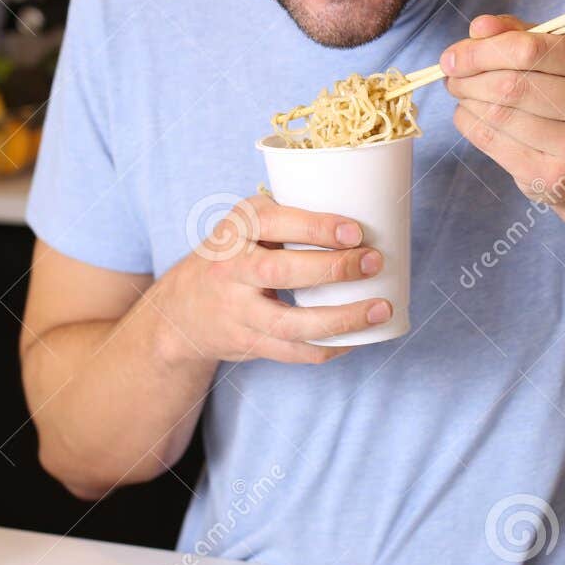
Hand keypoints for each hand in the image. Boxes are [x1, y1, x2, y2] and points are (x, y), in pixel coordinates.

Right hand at [153, 193, 389, 365]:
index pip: (273, 223)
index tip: (355, 231)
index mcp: (236, 229)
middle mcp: (230, 269)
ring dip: (340, 319)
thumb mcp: (246, 225)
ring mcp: (237, 311)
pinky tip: (357, 338)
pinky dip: (328, 348)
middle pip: (280, 272)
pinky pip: (292, 352)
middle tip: (374, 262)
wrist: (183, 308)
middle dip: (332, 268)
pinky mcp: (247, 343)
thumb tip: (364, 211)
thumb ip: (287, 218)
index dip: (315, 227)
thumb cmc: (234, 255)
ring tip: (380, 309)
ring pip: (288, 323)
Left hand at [442, 14, 564, 202]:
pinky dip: (469, 123)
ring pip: (497, 114)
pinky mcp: (553, 177)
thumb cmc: (564, 95)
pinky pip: (492, 142)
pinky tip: (472, 115)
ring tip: (463, 94)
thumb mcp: (550, 55)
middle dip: (469, 77)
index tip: (453, 56)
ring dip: (467, 100)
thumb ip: (516, 34)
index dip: (482, 51)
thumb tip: (479, 28)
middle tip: (452, 76)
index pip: (529, 49)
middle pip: (510, 85)